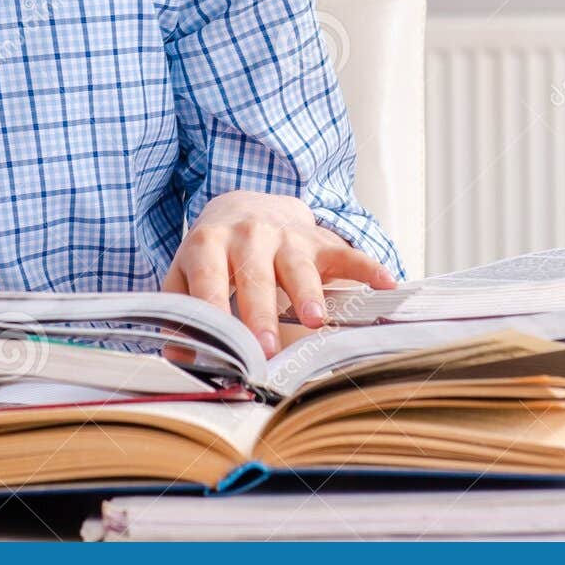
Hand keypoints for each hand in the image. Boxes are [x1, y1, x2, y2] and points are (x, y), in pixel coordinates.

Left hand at [161, 190, 397, 355]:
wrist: (245, 206)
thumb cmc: (214, 253)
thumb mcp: (186, 272)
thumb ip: (180, 312)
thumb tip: (178, 358)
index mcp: (209, 244)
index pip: (208, 277)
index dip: (215, 308)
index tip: (224, 344)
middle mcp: (248, 236)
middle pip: (255, 276)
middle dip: (261, 312)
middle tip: (267, 347)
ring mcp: (287, 236)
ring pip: (298, 265)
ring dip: (307, 292)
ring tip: (314, 320)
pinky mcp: (320, 240)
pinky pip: (347, 253)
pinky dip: (367, 268)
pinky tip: (386, 285)